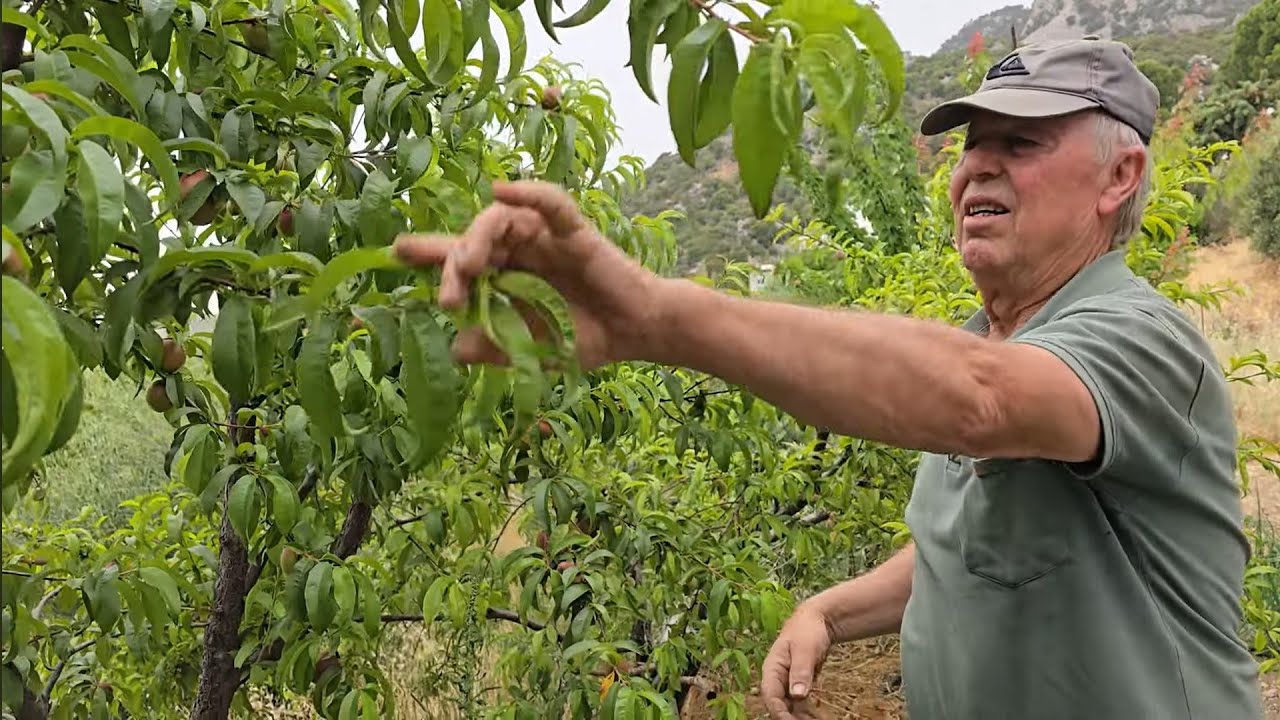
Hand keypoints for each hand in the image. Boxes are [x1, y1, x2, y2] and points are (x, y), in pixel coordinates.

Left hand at [392, 181, 659, 369]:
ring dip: (479, 237)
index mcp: (504, 276)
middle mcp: (519, 251)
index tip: (396, 252)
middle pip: (473, 240)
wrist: (635, 333)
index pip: (460, 260)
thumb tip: (457, 348)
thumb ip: (497, 349)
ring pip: (502, 219)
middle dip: (452, 262)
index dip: (429, 253)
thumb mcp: (533, 352)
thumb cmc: (585, 338)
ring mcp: (545, 237)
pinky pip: (550, 202)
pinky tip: (503, 188)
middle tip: (449, 297)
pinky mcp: (574, 230)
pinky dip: (528, 190)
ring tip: (469, 265)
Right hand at [760, 604, 833, 719]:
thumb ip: (801, 671)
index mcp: (772, 667)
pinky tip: (816, 719)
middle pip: (778, 704)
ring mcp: (787, 682)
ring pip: (789, 707)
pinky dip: (806, 713)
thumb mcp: (805, 649)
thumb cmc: (808, 631)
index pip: (770, 695)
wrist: (817, 620)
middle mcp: (776, 678)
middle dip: (789, 717)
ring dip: (799, 717)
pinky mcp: (798, 684)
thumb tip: (797, 695)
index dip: (778, 711)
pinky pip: (799, 704)